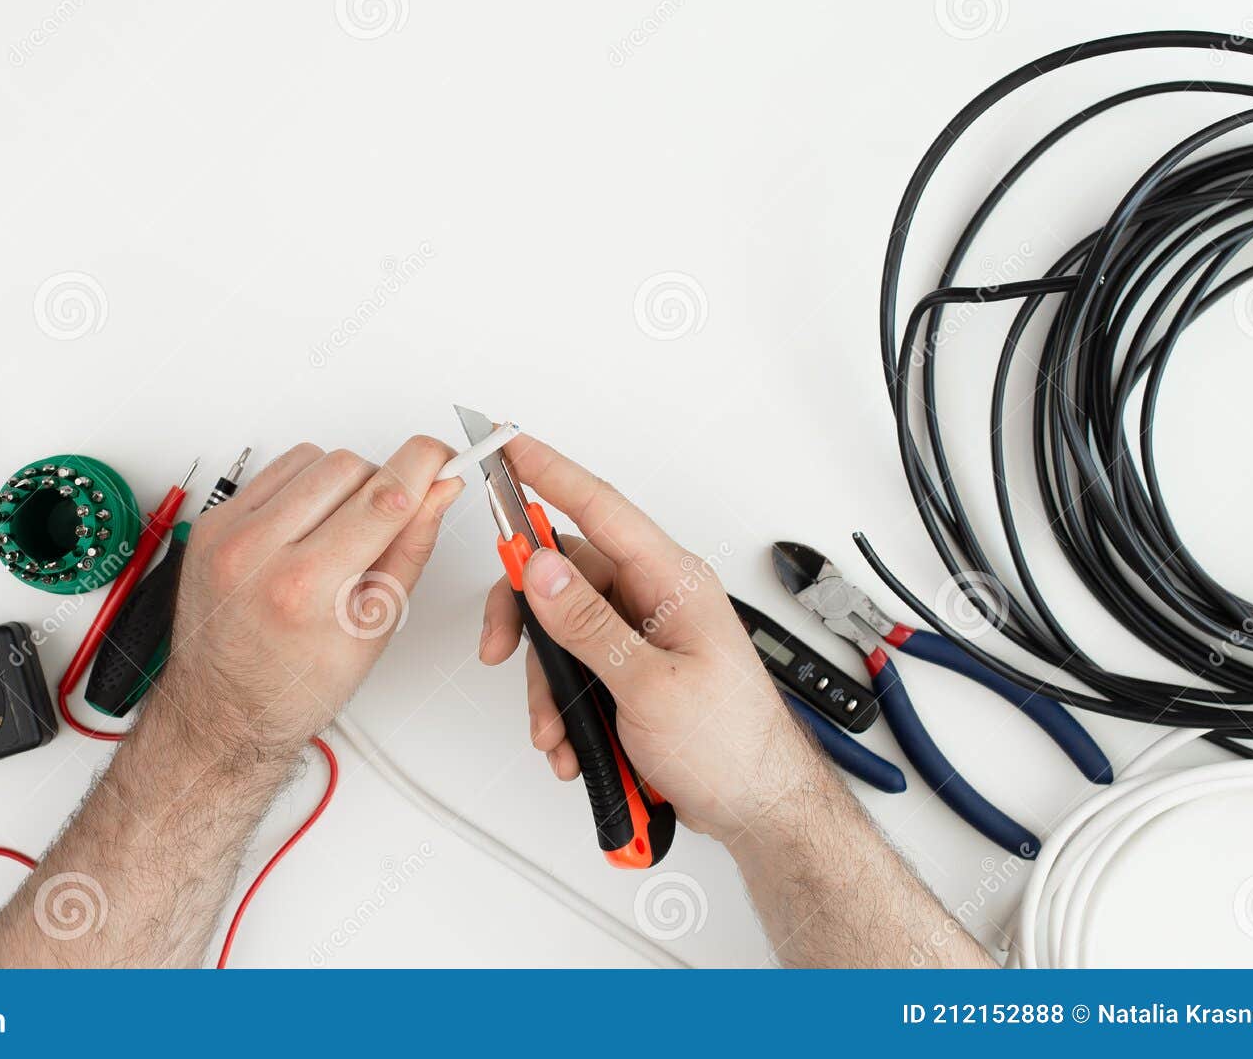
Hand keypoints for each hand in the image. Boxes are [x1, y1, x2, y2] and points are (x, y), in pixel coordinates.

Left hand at [166, 437, 461, 759]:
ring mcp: (227, 534)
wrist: (225, 711)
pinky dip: (302, 490)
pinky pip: (274, 472)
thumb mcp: (375, 625)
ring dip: (340, 485)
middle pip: (349, 466)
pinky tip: (305, 531)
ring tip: (337, 536)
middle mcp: (256, 553)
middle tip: (382, 530)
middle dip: (381, 487)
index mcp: (304, 587)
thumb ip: (412, 546)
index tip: (444, 458)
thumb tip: (440, 490)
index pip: (384, 496)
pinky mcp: (211, 523)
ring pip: (312, 459)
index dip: (425, 465)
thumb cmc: (295, 686)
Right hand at [478, 435, 817, 839]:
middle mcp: (654, 599)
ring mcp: (641, 636)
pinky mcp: (629, 673)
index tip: (506, 442)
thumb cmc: (733, 746)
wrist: (756, 809)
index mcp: (671, 581)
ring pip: (560, 631)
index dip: (549, 471)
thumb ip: (589, 626)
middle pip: (562, 576)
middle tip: (496, 647)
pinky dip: (562, 709)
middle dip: (525, 621)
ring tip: (557, 731)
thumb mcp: (650, 686)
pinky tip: (574, 745)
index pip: (600, 507)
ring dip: (546, 685)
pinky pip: (575, 670)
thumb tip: (541, 569)